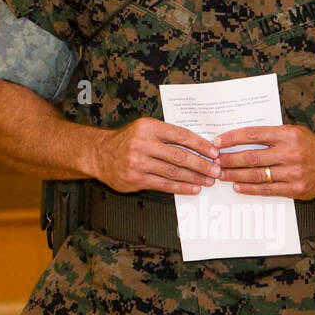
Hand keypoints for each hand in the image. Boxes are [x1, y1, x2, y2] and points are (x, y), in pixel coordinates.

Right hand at [82, 118, 220, 194]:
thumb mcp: (143, 128)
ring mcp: (138, 162)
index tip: (214, 152)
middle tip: (216, 169)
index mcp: (148, 127)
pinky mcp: (136, 179)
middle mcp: (142, 143)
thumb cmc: (126, 141)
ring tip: (208, 181)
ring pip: (173, 172)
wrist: (98, 154)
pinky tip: (193, 188)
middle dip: (202, 164)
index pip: (181, 135)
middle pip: (179, 155)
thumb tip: (197, 145)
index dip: (200, 144)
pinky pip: (163, 185)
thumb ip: (166, 134)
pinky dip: (181, 187)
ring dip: (194, 178)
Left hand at [215, 125, 314, 199]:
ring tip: (221, 174)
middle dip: (229, 159)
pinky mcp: (295, 189)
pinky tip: (237, 187)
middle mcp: (291, 153)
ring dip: (235, 175)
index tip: (217, 142)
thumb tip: (238, 137)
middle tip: (214, 161)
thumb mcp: (292, 131)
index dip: (232, 138)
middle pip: (252, 157)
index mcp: (288, 134)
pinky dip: (249, 189)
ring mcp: (293, 172)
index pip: (253, 134)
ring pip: (257, 175)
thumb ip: (270, 134)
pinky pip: (267, 190)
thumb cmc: (308, 145)